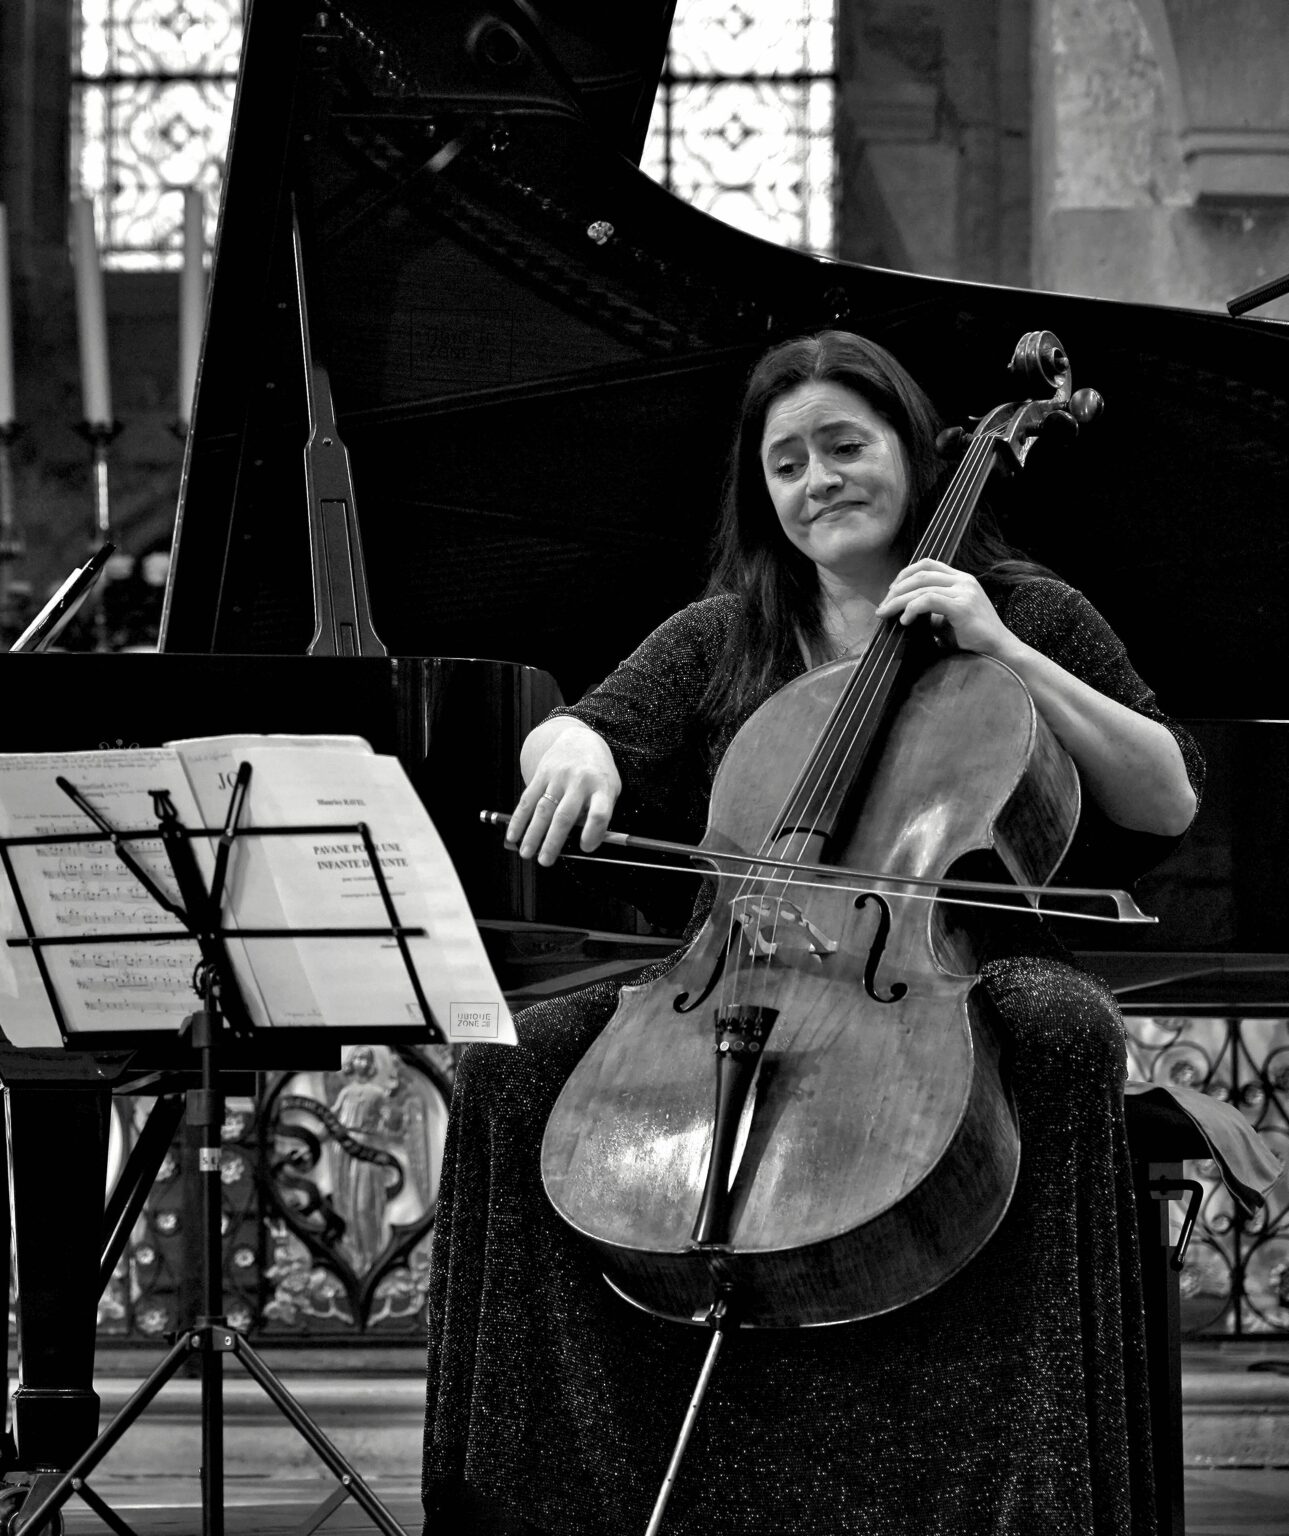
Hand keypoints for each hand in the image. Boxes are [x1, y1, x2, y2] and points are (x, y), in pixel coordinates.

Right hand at [506, 722, 620, 866]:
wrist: (581, 739)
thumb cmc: (598, 773)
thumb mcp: (610, 789)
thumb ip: (597, 813)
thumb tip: (581, 844)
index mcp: (602, 787)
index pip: (599, 813)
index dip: (592, 833)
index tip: (586, 848)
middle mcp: (580, 781)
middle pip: (565, 815)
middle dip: (553, 841)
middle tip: (545, 861)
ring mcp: (559, 776)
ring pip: (543, 809)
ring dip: (533, 834)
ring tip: (527, 853)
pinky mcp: (542, 773)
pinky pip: (528, 799)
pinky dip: (519, 819)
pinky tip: (513, 834)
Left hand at [874, 559, 1014, 659]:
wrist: (1000, 652)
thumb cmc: (973, 640)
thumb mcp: (949, 618)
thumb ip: (931, 609)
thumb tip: (903, 610)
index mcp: (962, 580)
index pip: (928, 565)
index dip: (905, 574)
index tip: (891, 591)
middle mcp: (964, 581)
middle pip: (920, 574)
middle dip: (896, 589)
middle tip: (883, 606)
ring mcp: (965, 592)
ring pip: (921, 587)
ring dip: (898, 601)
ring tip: (886, 614)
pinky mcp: (963, 607)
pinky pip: (928, 601)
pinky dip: (912, 609)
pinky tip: (904, 621)